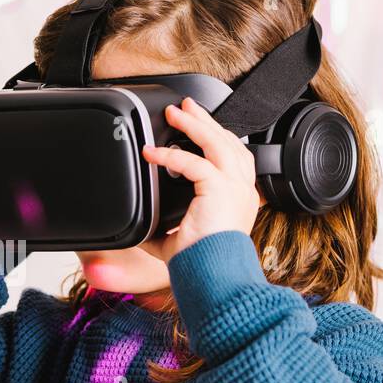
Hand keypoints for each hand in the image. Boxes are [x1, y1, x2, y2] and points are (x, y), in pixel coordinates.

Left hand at [139, 97, 263, 262]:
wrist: (212, 276)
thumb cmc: (202, 264)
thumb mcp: (178, 242)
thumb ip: (162, 230)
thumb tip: (140, 230)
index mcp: (238, 200)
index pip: (233, 158)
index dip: (216, 139)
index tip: (196, 127)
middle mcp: (242, 190)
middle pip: (228, 142)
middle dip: (206, 121)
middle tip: (185, 106)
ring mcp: (236, 187)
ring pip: (217, 142)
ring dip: (194, 124)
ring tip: (175, 112)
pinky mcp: (222, 189)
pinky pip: (195, 162)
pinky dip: (171, 155)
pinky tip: (153, 153)